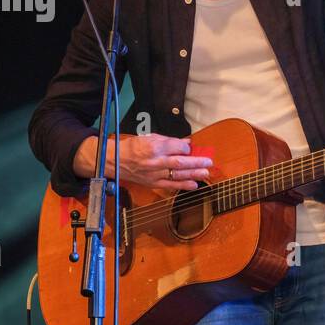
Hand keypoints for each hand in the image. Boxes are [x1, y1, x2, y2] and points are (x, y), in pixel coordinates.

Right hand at [75, 133, 212, 190]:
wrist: (115, 161)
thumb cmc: (132, 147)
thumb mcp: (150, 138)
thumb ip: (170, 141)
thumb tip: (187, 143)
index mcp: (154, 147)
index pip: (176, 147)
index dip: (186, 148)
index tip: (190, 148)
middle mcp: (155, 161)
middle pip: (180, 162)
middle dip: (196, 162)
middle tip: (208, 162)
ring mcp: (154, 174)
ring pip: (177, 174)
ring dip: (193, 174)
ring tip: (206, 173)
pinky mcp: (153, 183)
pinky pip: (170, 185)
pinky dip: (183, 186)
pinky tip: (194, 185)